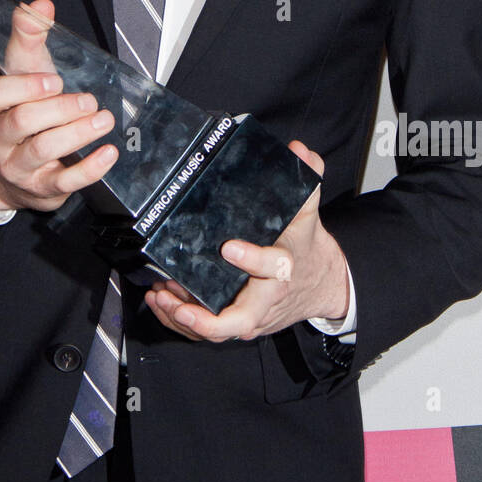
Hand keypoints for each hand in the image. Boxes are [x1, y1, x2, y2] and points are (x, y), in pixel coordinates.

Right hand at [0, 0, 117, 211]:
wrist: (13, 174)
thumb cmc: (22, 111)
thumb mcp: (22, 73)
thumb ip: (28, 37)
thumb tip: (40, 4)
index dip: (25, 86)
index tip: (54, 79)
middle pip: (22, 121)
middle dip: (60, 108)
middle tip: (88, 100)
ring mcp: (17, 168)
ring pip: (43, 149)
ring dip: (78, 132)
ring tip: (103, 119)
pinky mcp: (42, 189)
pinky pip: (65, 181)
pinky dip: (90, 167)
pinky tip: (109, 152)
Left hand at [144, 142, 348, 341]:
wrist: (320, 284)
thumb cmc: (306, 248)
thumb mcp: (308, 214)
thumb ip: (306, 180)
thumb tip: (300, 150)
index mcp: (283, 270)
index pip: (271, 269)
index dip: (251, 261)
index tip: (228, 247)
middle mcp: (265, 299)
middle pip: (238, 320)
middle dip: (206, 318)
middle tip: (179, 300)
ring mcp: (251, 316)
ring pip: (216, 330)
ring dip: (184, 318)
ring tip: (160, 297)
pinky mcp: (239, 324)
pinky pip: (208, 330)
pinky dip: (183, 320)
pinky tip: (163, 302)